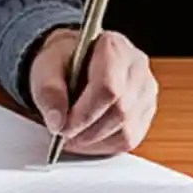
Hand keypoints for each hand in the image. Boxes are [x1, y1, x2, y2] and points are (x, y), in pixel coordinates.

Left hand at [28, 28, 158, 155]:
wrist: (77, 61)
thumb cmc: (64, 62)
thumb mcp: (46, 68)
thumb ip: (49, 92)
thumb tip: (57, 122)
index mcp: (113, 47)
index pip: (108, 88)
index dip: (84, 114)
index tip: (62, 128)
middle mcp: (137, 66)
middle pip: (120, 111)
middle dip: (87, 131)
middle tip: (63, 135)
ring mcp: (146, 90)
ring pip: (126, 130)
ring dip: (94, 141)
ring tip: (72, 136)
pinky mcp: (146, 111)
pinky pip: (129, 139)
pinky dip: (104, 145)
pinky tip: (87, 138)